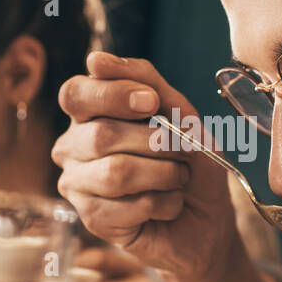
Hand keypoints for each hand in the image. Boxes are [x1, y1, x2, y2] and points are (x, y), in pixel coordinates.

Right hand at [52, 52, 261, 281]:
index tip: (152, 103)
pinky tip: (167, 205)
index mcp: (88, 114)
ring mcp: (78, 185)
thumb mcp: (178, 111)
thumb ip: (143, 80)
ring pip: (117, 172)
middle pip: (102, 135)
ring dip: (164, 174)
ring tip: (177, 178)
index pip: (76, 94)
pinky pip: (129, 206)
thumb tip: (95, 61)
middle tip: (181, 152)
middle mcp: (73, 147)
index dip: (114, 95)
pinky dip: (163, 202)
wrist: (208, 217)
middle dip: (158, 143)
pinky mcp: (92, 220)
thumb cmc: (190, 162)